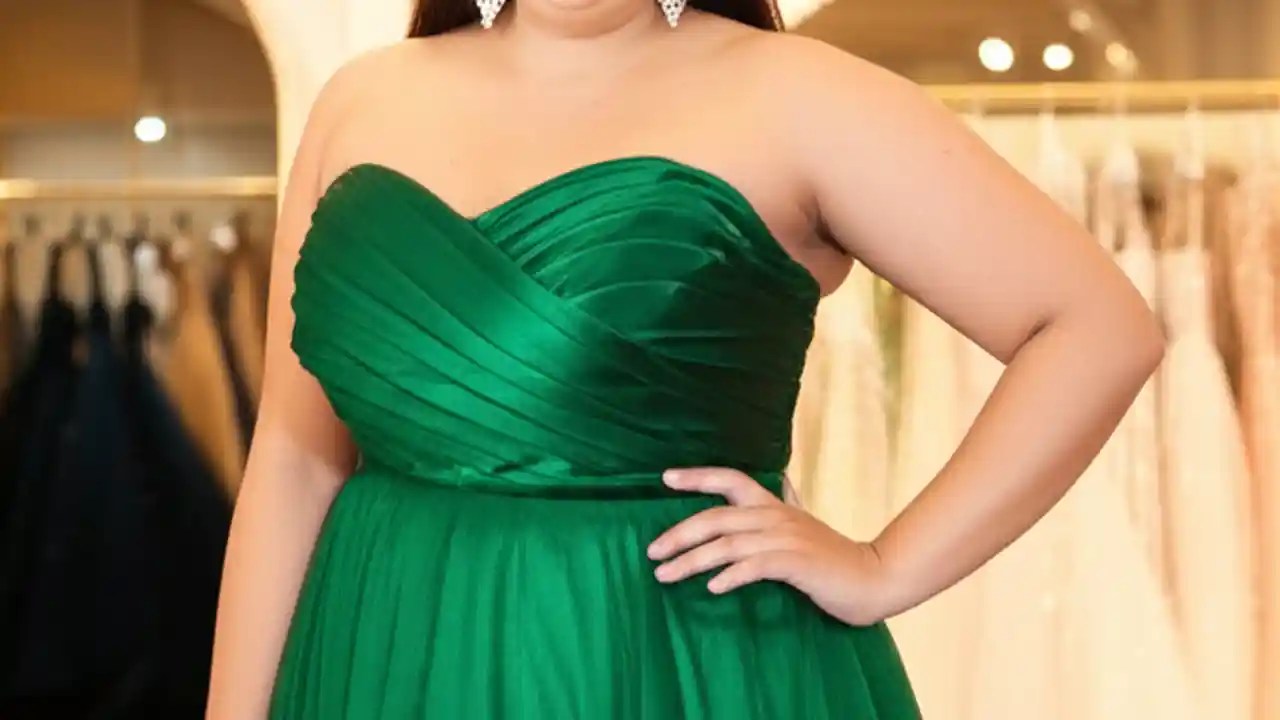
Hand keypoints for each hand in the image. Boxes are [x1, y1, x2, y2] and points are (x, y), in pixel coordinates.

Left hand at [647, 467, 898, 626]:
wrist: (874, 578)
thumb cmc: (831, 558)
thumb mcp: (802, 527)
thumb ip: (781, 511)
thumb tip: (776, 485)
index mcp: (774, 505)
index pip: (730, 479)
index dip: (698, 476)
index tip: (665, 477)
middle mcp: (775, 516)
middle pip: (716, 517)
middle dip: (678, 534)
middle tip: (651, 552)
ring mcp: (786, 539)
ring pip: (727, 544)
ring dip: (691, 560)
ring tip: (665, 575)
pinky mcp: (796, 564)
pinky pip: (754, 566)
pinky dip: (730, 576)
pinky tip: (711, 587)